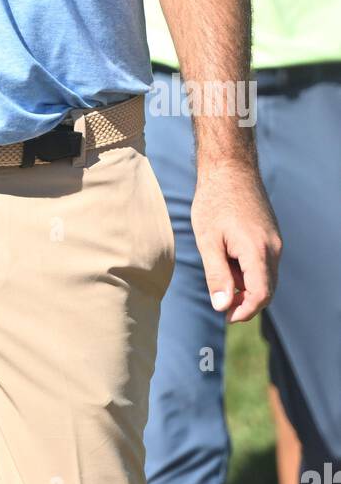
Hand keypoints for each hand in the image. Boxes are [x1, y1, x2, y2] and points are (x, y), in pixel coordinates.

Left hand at [191, 161, 281, 322]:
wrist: (229, 167)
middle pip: (267, 290)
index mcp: (258, 251)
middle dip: (245, 300)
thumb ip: (216, 275)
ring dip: (246, 283)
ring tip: (221, 264)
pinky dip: (249, 269)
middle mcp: (273, 248)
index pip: (261, 296)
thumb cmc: (214, 201)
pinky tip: (229, 254)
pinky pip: (265, 262)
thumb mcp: (208, 240)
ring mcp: (275, 240)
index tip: (225, 315)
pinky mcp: (272, 234)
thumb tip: (222, 307)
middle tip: (220, 297)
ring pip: (266, 277)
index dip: (244, 311)